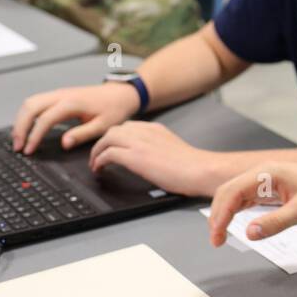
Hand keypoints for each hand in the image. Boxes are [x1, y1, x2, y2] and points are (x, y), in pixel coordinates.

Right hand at [11, 82, 139, 153]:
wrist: (120, 94)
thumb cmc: (113, 109)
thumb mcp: (103, 126)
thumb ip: (82, 134)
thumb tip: (64, 144)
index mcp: (72, 103)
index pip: (44, 119)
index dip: (34, 136)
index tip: (29, 150)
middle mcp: (61, 95)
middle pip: (30, 107)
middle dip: (20, 127)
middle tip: (18, 147)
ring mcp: (58, 93)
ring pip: (30, 102)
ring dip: (20, 120)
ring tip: (19, 140)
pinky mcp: (57, 95)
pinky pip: (35, 102)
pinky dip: (26, 114)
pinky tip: (26, 128)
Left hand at [87, 121, 221, 195]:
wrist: (201, 170)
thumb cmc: (194, 167)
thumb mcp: (173, 151)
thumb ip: (159, 149)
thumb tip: (151, 160)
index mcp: (156, 129)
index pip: (128, 127)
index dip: (115, 137)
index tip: (111, 147)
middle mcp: (146, 132)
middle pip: (114, 130)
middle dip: (102, 142)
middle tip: (98, 156)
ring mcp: (140, 143)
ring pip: (107, 138)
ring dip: (97, 151)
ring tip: (95, 164)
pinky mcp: (135, 156)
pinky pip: (108, 153)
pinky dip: (100, 160)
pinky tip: (100, 169)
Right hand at [208, 163, 296, 246]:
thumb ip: (276, 223)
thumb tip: (249, 234)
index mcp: (267, 173)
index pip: (232, 192)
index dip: (220, 214)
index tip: (217, 236)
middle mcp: (261, 173)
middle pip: (228, 192)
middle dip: (217, 215)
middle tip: (216, 241)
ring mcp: (264, 180)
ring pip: (234, 195)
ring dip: (224, 214)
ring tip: (220, 237)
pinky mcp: (268, 188)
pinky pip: (244, 199)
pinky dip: (234, 212)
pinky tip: (232, 225)